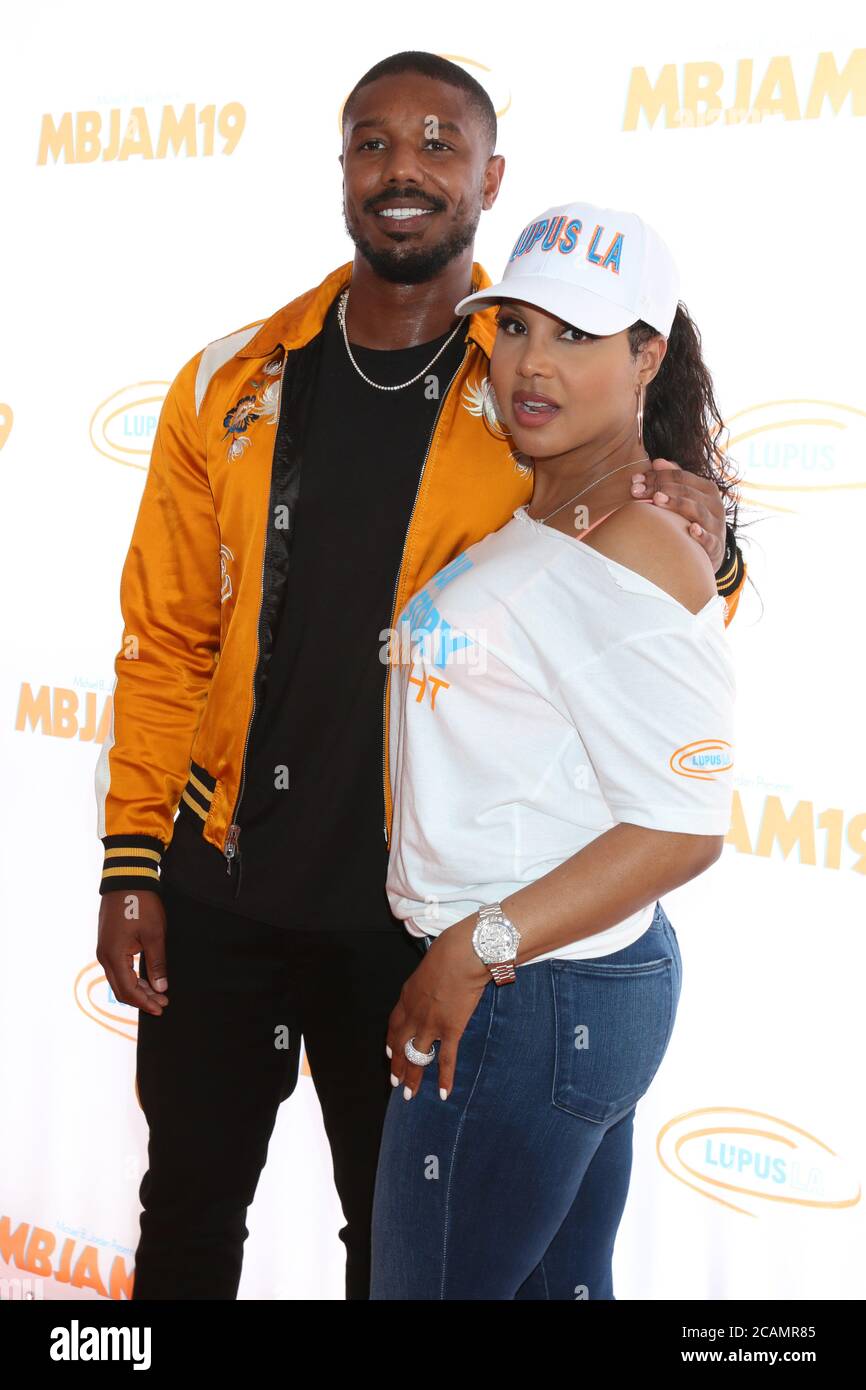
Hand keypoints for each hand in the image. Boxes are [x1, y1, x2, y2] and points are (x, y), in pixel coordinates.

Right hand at [97, 889, 169, 1016]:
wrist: (127, 879)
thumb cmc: (141, 904)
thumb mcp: (154, 935)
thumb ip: (156, 963)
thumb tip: (160, 987)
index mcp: (113, 956)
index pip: (128, 990)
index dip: (144, 1002)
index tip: (161, 1007)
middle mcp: (104, 956)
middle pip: (121, 988)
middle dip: (142, 999)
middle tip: (162, 1003)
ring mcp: (104, 949)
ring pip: (119, 978)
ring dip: (137, 988)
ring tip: (158, 993)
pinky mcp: (109, 943)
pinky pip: (118, 967)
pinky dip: (132, 976)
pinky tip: (146, 979)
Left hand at [385, 926, 488, 1101]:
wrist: (461, 956)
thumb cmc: (447, 954)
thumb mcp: (427, 968)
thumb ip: (425, 984)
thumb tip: (432, 987)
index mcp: (406, 999)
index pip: (394, 1026)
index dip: (391, 1043)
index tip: (389, 1054)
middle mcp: (413, 1016)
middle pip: (400, 1047)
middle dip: (397, 1067)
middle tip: (395, 1083)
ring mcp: (430, 1026)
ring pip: (417, 1058)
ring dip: (413, 1079)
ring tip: (410, 1095)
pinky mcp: (450, 1031)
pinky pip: (446, 1060)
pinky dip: (445, 1078)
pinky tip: (444, 1093)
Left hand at [630, 457, 726, 570]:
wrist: (712, 551)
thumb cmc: (693, 520)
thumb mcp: (688, 498)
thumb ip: (674, 480)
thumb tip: (656, 461)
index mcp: (707, 489)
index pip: (681, 477)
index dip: (658, 476)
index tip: (635, 480)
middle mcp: (714, 504)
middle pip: (686, 491)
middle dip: (660, 488)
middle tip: (637, 491)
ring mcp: (716, 524)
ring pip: (698, 510)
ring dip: (677, 504)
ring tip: (657, 500)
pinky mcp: (716, 545)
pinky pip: (710, 539)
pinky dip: (702, 534)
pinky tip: (691, 530)